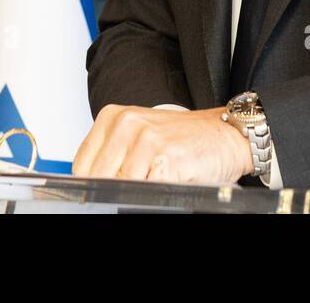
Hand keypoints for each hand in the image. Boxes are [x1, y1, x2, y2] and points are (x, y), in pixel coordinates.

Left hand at [71, 104, 254, 182]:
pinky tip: (171, 178)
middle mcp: (128, 124)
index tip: (100, 191)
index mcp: (114, 117)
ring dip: (141, 189)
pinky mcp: (166, 158)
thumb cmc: (185, 140)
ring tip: (158, 177)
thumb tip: (87, 187)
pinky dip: (159, 192)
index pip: (82, 165)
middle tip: (140, 182)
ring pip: (122, 187)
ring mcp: (147, 139)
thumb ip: (112, 157)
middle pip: (100, 178)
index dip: (91, 184)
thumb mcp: (139, 138)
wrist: (227, 135)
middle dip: (116, 189)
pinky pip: (147, 191)